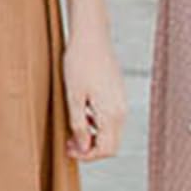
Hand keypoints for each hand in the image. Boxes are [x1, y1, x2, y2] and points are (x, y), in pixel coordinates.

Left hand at [61, 26, 126, 162]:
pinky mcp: (118, 93)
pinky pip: (112, 118)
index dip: (87, 155)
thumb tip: (83, 147)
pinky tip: (83, 113)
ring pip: (111, 131)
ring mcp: (122, 101)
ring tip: (73, 128)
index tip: (70, 150)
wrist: (91, 35)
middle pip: (111, 144)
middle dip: (90, 148)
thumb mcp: (73, 96)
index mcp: (112, 114)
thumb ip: (79, 124)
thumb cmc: (80, 62)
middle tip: (69, 142)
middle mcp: (122, 111)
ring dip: (93, 135)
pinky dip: (98, 123)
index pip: (106, 149)